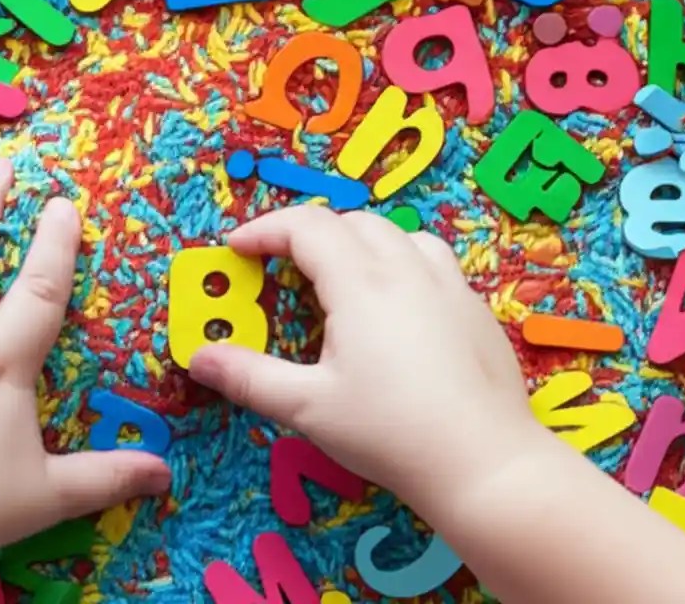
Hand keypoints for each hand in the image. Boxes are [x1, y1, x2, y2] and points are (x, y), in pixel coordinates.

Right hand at [188, 207, 544, 512]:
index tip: (237, 248)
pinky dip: (398, 261)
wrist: (485, 463)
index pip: (305, 227)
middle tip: (278, 266)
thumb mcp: (308, 407)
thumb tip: (199, 357)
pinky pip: (431, 259)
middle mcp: (407, 269)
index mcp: (361, 283)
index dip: (264, 230)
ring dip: (357, 241)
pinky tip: (394, 304)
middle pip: (350, 222)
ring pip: (396, 233)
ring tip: (337, 276)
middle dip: (306, 234)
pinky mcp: (475, 308)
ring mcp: (449, 284)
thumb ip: (249, 377)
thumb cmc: (391, 433)